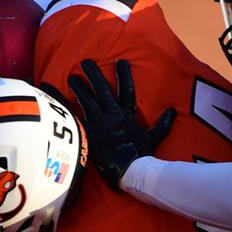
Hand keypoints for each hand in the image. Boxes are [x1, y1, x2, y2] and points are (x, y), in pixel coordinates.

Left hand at [64, 59, 175, 188]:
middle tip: (86, 62)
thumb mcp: (155, 137)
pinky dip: (65, 111)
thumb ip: (163, 123)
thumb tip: (173, 110)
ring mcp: (98, 123)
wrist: (128, 170)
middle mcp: (111, 115)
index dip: (123, 75)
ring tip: (71, 76)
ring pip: (87, 100)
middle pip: (102, 90)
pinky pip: (74, 118)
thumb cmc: (141, 155)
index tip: (120, 62)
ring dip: (79, 87)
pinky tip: (58, 105)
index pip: (126, 90)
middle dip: (94, 74)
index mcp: (127, 115)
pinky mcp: (88, 133)